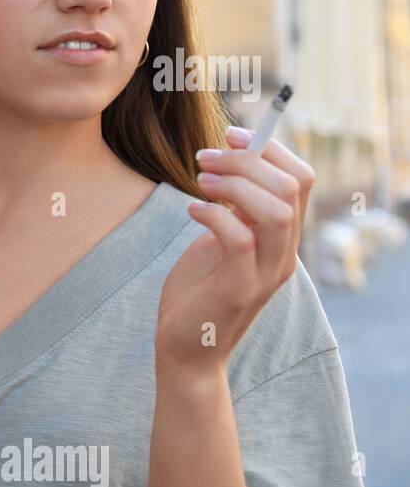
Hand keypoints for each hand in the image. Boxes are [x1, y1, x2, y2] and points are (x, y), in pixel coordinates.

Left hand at [156, 126, 315, 378]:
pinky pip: (240, 239)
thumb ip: (231, 211)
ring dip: (235, 185)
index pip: (301, 180)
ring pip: (276, 211)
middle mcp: (282, 255)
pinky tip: (191, 211)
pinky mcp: (238, 289)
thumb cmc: (197, 294)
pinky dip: (215, 215)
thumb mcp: (217, 242)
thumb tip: (228, 164)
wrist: (185, 352)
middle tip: (204, 156)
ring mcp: (265, 274)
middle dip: (247, 160)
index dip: (271, 149)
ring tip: (199, 180)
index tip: (233, 134)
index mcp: (282, 240)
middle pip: (291, 187)